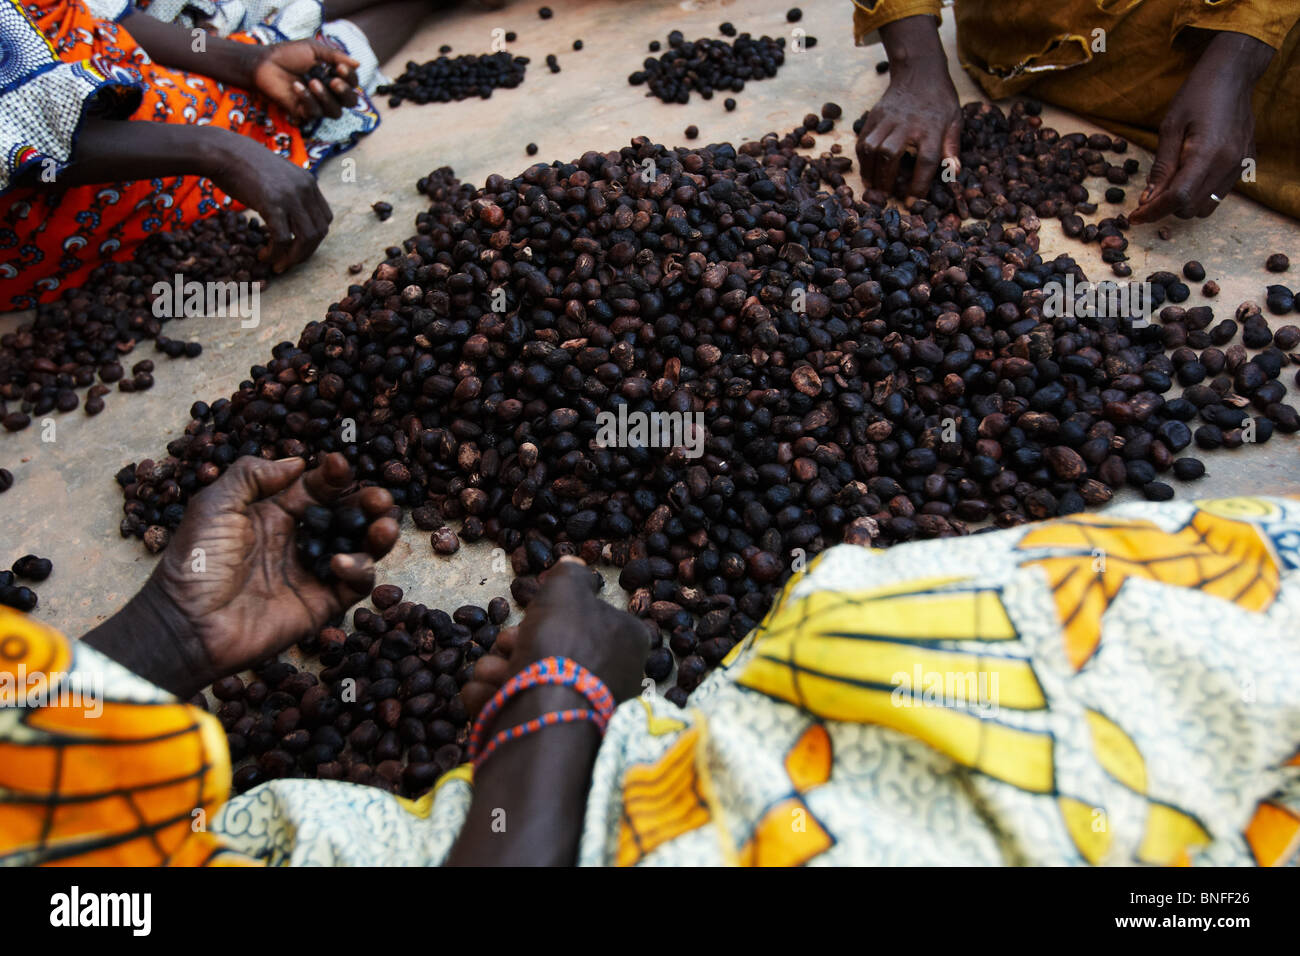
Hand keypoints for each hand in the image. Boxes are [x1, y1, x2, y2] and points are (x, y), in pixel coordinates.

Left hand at [148, 454, 397, 684]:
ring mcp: (311, 572)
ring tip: (385, 524)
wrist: (187, 625)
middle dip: (366, 503)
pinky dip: (358, 570)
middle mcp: (297, 539)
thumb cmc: (195, 563)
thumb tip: (296, 462)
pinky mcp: (321, 604)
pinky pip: (353, 584)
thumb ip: (251, 476)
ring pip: (358, 547)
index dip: (332, 475)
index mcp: (273, 513)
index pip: (314, 488)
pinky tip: (343, 562)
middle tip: (380, 497)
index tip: (340, 464)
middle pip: (345, 515)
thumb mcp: (214, 506)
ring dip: (376, 534)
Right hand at [209, 136, 332, 271]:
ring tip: (278, 265)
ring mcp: (291, 196)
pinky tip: (264, 256)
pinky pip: (282, 239)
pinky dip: (275, 253)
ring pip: (305, 239)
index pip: (325, 218)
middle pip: (319, 231)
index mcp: (309, 181)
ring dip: (293, 258)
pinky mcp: (273, 204)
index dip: (315, 238)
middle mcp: (305, 188)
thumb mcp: (277, 175)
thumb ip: (290, 191)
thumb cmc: (243, 164)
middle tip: (289, 262)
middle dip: (305, 252)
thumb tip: (292, 215)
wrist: (222, 151)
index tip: (300, 247)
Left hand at [251, 40, 359, 122]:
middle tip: (333, 81)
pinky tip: (296, 86)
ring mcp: (317, 104)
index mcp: (334, 77)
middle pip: (350, 102)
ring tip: (312, 82)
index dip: (350, 78)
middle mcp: (329, 93)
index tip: (339, 68)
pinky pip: (314, 113)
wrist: (264, 63)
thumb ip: (335, 56)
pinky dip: (307, 99)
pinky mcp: (303, 112)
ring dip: (326, 97)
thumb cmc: (288, 54)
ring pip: (335, 112)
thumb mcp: (313, 49)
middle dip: (344, 92)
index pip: (353, 84)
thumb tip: (358, 63)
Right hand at [461, 558, 648, 718]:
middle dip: (515, 643)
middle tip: (511, 645)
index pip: (585, 618)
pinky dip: (491, 699)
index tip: (535, 614)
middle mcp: (606, 677)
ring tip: (497, 675)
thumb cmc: (562, 646)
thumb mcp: (567, 589)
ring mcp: (573, 711)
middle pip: (547, 647)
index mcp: (626, 641)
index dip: (554, 613)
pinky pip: (505, 705)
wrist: (544, 719)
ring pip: (519, 675)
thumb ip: (570, 574)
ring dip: (497, 670)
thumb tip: (573, 565)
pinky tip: (491, 697)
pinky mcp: (541, 735)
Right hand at [857, 15, 961, 197]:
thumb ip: (952, 148)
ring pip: (871, 148)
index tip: (913, 201)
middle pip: (890, 155)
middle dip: (886, 180)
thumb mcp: (954, 121)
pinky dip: (862, 158)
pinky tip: (867, 169)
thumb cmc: (940, 101)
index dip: (919, 184)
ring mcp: (888, 118)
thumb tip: (954, 172)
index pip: (926, 161)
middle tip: (885, 196)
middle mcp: (907, 124)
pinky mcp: (874, 115)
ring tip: (872, 186)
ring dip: (869, 171)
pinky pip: (863, 140)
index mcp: (932, 128)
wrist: (919, 71)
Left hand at [1130, 32, 1272, 222]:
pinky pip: (1219, 194)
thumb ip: (1161, 167)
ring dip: (1185, 203)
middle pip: (1190, 208)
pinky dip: (1201, 193)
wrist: (1233, 75)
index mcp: (1207, 154)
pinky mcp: (1246, 164)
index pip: (1177, 198)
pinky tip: (1190, 175)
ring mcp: (1240, 166)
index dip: (1152, 212)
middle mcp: (1228, 165)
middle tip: (1150, 195)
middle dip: (1167, 207)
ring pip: (1206, 207)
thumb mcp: (1170, 127)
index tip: (1135, 216)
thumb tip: (1148, 199)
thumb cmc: (1197, 95)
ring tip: (1172, 182)